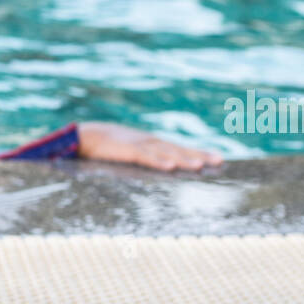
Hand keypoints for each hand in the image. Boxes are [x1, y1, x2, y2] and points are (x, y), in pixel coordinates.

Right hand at [77, 121, 222, 171]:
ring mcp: (139, 145)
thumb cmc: (106, 146)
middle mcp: (150, 142)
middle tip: (219, 161)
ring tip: (200, 166)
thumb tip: (160, 168)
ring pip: (165, 153)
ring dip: (183, 159)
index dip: (198, 152)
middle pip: (178, 149)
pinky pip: (145, 158)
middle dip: (199, 155)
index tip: (218, 158)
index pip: (180, 148)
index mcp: (151, 143)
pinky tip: (170, 167)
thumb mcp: (129, 151)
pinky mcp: (126, 151)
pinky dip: (158, 162)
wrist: (84, 136)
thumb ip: (144, 158)